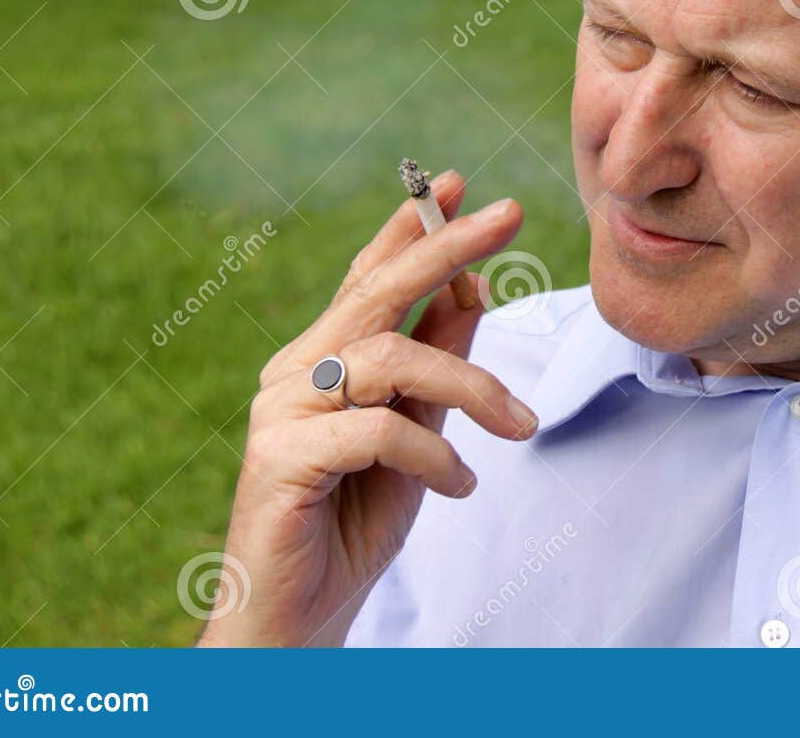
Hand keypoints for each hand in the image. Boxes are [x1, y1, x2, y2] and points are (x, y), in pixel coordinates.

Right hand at [197, 172, 535, 646]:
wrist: (299, 617)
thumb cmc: (354, 521)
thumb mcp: (417, 432)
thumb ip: (437, 363)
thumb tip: (473, 288)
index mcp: (320, 360)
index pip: (367, 278)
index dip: (409, 227)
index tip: (453, 182)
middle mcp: (293, 372)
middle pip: (376, 292)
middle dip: (446, 244)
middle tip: (509, 212)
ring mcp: (280, 412)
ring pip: (390, 358)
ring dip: (472, 386)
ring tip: (518, 428)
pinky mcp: (280, 458)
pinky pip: (377, 429)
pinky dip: (435, 453)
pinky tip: (460, 484)